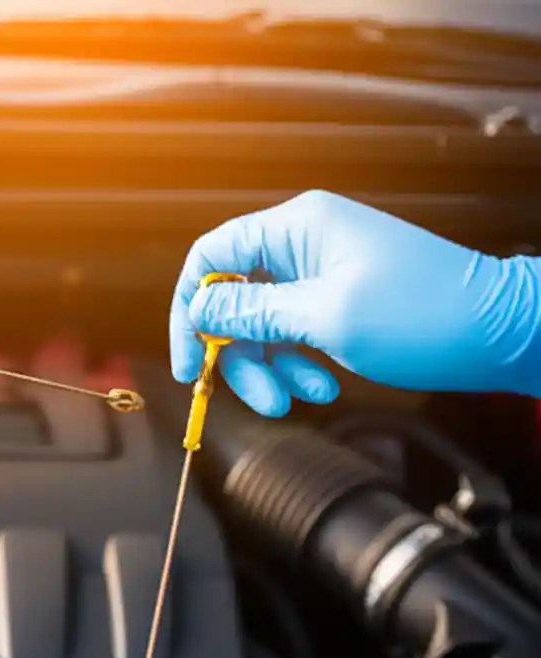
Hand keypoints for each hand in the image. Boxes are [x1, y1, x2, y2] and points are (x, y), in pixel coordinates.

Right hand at [170, 190, 540, 416]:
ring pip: (262, 324)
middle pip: (234, 299)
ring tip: (299, 396)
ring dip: (271, 367)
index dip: (191, 310)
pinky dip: (298, 363)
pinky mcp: (337, 298)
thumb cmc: (426, 313)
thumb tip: (199, 310)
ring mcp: (320, 271)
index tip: (188, 361)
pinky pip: (293, 332)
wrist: (502, 332)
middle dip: (239, 354)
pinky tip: (323, 384)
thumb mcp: (326, 317)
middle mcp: (303, 242)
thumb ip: (252, 313)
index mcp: (297, 227)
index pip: (211, 257)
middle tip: (258, 397)